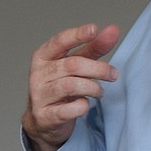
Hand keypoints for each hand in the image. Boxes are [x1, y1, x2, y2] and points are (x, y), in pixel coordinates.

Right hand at [23, 23, 121, 150]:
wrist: (44, 120)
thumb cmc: (61, 87)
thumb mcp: (76, 65)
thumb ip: (94, 48)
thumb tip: (113, 30)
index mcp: (43, 56)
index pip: (59, 41)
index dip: (77, 35)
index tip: (94, 29)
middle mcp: (38, 74)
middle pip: (72, 65)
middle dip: (98, 69)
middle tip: (113, 74)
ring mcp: (39, 95)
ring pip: (70, 86)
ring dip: (92, 88)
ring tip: (99, 92)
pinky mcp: (45, 116)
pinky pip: (68, 109)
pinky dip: (82, 106)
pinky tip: (84, 104)